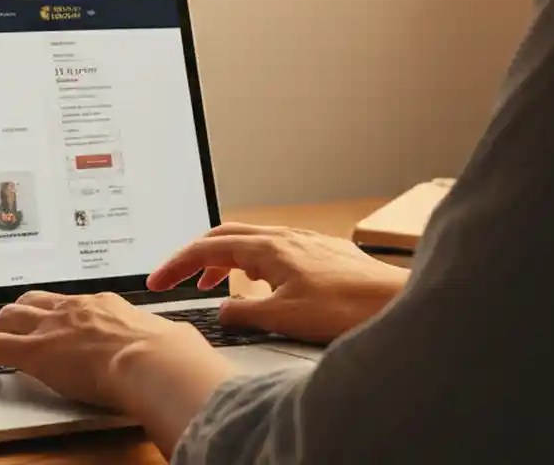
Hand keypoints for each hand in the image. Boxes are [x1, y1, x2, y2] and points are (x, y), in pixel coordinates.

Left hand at [0, 290, 235, 456]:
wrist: (154, 362)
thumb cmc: (171, 356)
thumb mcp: (173, 338)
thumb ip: (170, 337)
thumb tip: (184, 340)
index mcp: (105, 305)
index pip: (71, 304)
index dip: (58, 313)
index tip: (55, 321)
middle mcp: (73, 308)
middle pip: (33, 302)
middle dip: (19, 314)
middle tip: (10, 327)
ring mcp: (51, 327)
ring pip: (8, 318)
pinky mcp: (34, 351)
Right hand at [147, 223, 409, 342]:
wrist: (396, 302)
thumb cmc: (346, 308)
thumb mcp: (283, 318)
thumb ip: (243, 313)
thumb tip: (223, 312)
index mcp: (267, 248)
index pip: (206, 250)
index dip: (176, 265)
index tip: (156, 281)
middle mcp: (282, 237)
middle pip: (223, 236)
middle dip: (194, 256)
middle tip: (176, 278)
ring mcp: (303, 241)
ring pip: (249, 241)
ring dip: (223, 260)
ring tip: (211, 285)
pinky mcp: (321, 252)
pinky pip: (272, 250)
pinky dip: (250, 263)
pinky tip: (260, 285)